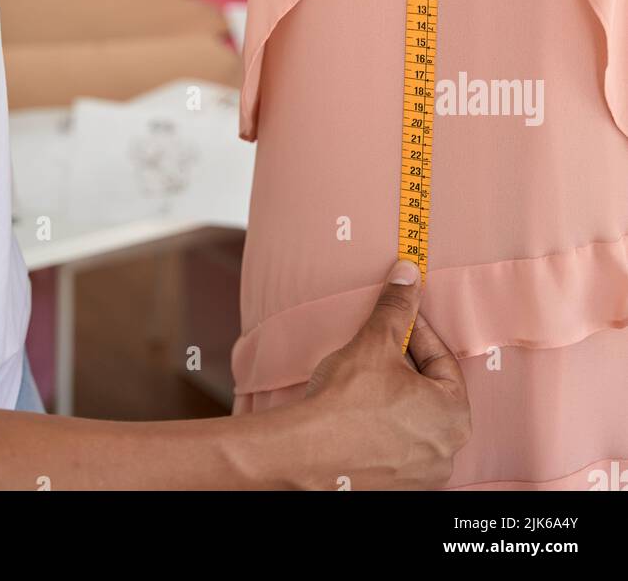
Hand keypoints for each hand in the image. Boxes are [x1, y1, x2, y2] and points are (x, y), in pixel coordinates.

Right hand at [287, 259, 471, 490]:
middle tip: (382, 343)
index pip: (442, 360)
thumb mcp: (375, 342)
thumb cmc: (347, 401)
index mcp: (454, 416)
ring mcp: (421, 473)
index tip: (398, 317)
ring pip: (413, 417)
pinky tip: (360, 406)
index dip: (417, 331)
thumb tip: (408, 273)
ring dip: (395, 392)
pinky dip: (384, 421)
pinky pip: (396, 441)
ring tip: (367, 373)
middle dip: (406, 363)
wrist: (305, 451)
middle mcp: (446, 450)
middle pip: (429, 389)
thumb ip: (397, 307)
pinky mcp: (394, 484)